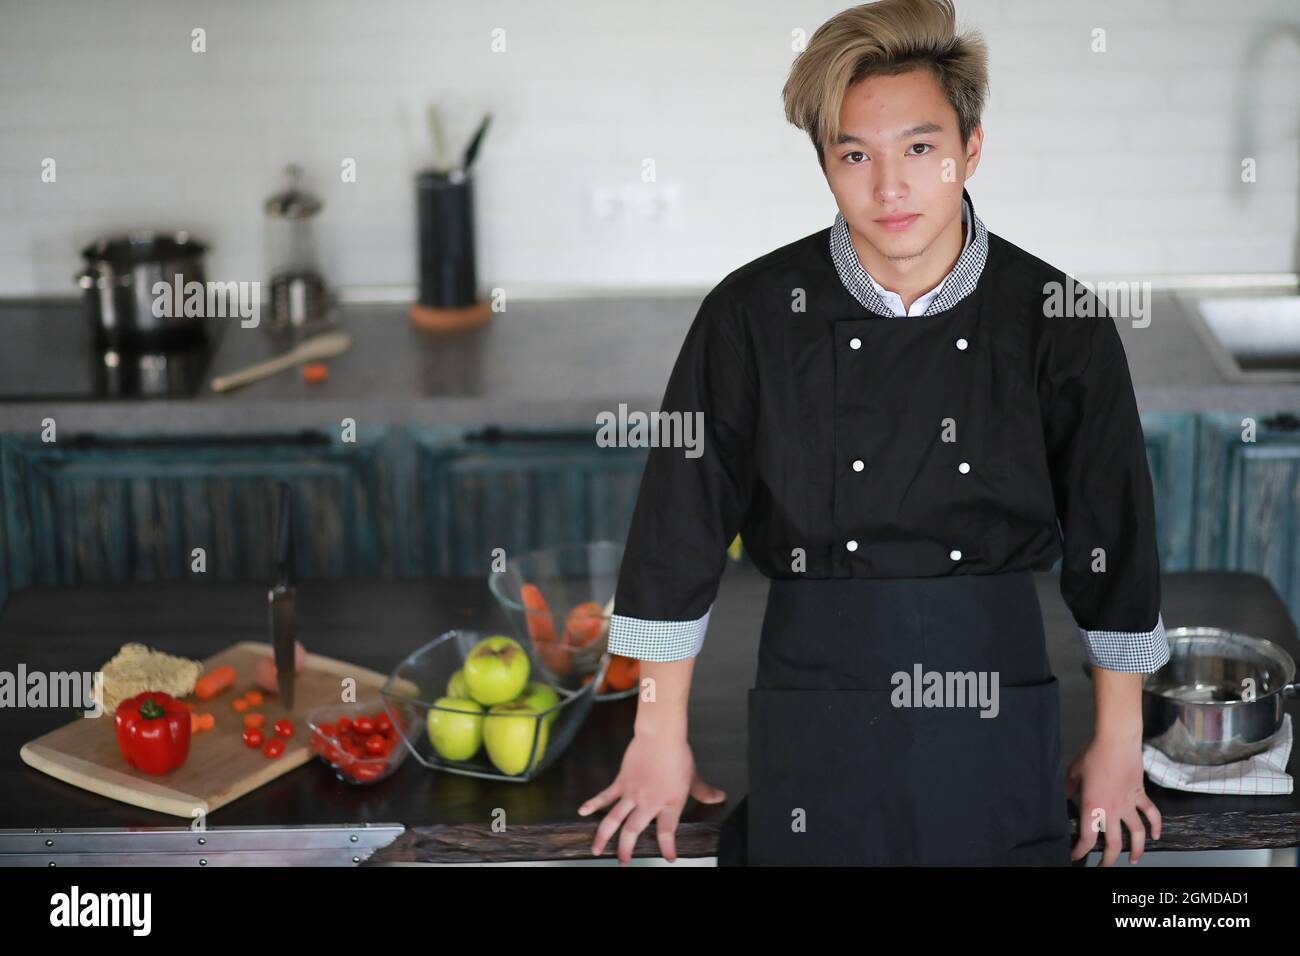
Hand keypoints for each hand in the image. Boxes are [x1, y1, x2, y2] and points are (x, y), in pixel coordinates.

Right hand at [578, 732, 725, 864]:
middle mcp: (648, 803)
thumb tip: (719, 797)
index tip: (668, 858)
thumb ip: (703, 791)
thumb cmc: (677, 754)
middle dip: (626, 850)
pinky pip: (604, 796)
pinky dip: (592, 804)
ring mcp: (632, 794)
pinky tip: (582, 812)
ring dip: (603, 837)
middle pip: (633, 832)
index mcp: (669, 804)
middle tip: (623, 863)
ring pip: (614, 820)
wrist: (660, 735)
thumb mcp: (693, 777)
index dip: (667, 847)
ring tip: (595, 850)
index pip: (666, 833)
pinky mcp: (621, 782)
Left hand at [1065, 734, 1160, 865]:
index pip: (1088, 838)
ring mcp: (1129, 804)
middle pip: (1114, 844)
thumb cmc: (1092, 755)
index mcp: (1092, 807)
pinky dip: (1156, 826)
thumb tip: (1067, 798)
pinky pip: (1151, 814)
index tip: (1076, 856)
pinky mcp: (1140, 794)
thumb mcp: (1073, 773)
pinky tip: (1155, 836)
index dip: (1081, 852)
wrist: (1116, 742)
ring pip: (1137, 834)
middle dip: (1109, 860)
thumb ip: (1069, 789)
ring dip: (1137, 850)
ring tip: (1133, 860)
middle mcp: (1112, 810)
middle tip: (1105, 868)